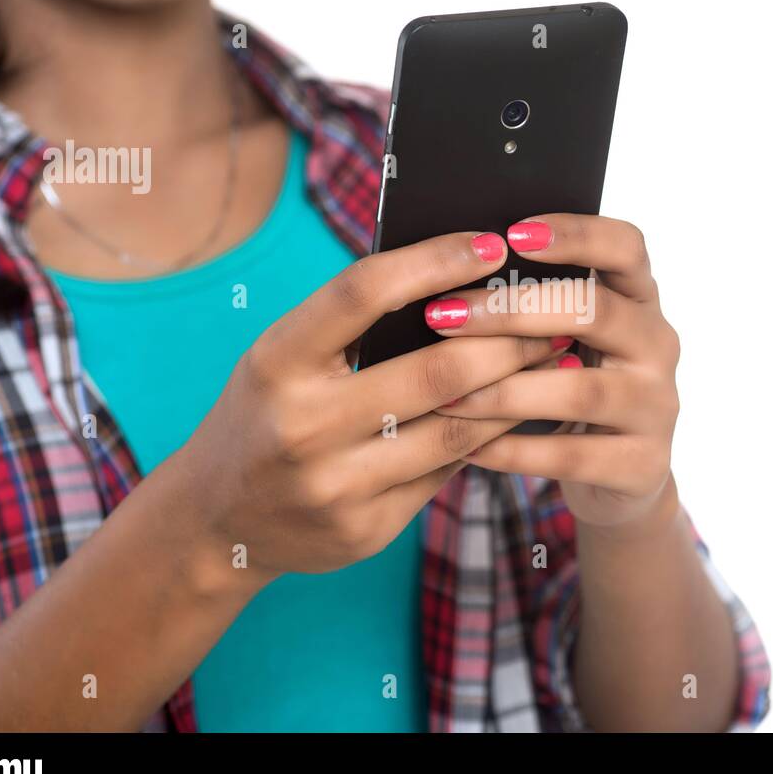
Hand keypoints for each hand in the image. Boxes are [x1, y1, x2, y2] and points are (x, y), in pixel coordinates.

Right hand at [176, 231, 567, 584]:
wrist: (218, 522)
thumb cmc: (265, 413)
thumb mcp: (284, 358)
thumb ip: (351, 325)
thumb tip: (456, 276)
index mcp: (276, 362)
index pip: (363, 292)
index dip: (433, 261)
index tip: (491, 243)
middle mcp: (304, 425)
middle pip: (436, 371)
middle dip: (509, 339)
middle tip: (553, 313)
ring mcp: (337, 486)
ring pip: (458, 428)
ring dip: (517, 389)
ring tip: (554, 357)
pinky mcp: (367, 530)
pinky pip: (447, 472)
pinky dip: (489, 436)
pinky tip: (519, 412)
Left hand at [430, 214, 680, 530]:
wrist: (620, 479)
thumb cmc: (572, 389)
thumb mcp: (566, 340)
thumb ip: (533, 307)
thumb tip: (448, 273)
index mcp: (640, 299)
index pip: (626, 247)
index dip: (576, 233)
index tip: (512, 234)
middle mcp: (658, 345)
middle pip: (595, 311)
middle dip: (512, 311)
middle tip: (444, 316)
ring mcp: (657, 406)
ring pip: (580, 390)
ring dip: (504, 391)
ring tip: (446, 395)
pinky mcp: (644, 464)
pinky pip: (571, 455)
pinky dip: (514, 450)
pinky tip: (469, 446)